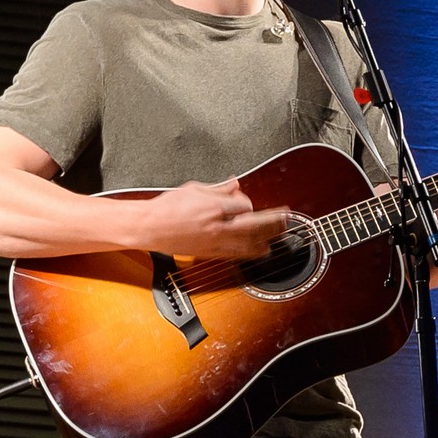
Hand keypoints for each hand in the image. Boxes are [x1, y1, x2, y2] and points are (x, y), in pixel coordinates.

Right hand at [142, 177, 289, 258]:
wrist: (151, 227)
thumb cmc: (168, 207)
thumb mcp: (195, 188)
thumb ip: (219, 188)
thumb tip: (235, 184)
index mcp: (213, 207)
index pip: (244, 205)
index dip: (248, 203)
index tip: (246, 202)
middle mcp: (217, 226)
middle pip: (254, 225)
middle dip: (273, 221)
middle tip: (287, 217)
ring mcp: (215, 242)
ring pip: (249, 243)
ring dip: (268, 238)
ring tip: (281, 234)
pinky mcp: (211, 253)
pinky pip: (238, 254)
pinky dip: (252, 251)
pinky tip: (262, 250)